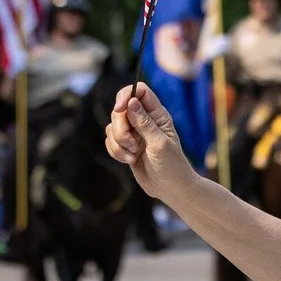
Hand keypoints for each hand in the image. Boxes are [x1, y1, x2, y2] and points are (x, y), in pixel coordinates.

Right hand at [105, 83, 188, 198]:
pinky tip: (129, 160)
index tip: (120, 108)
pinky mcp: (125, 145)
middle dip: (121, 129)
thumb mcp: (159, 143)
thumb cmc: (171, 165)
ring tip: (134, 155)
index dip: (126, 95)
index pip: (139, 91)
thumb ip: (144, 123)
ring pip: (112, 126)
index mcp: (157, 114)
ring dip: (119, 143)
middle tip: (133, 145)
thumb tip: (131, 101)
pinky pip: (109, 140)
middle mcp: (144, 120)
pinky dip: (116, 151)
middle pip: (119, 110)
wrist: (170, 189)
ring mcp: (133, 132)